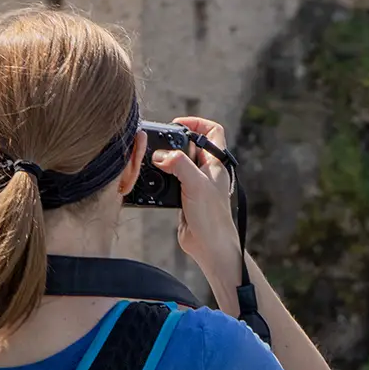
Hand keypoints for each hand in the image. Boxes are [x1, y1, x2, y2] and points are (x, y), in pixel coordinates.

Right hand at [157, 116, 241, 291]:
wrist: (209, 246)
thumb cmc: (211, 216)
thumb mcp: (196, 184)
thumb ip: (180, 165)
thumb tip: (161, 155)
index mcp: (216, 163)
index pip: (212, 131)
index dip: (197, 122)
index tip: (178, 125)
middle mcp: (207, 171)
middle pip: (191, 144)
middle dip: (175, 141)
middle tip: (159, 142)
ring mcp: (195, 183)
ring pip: (179, 162)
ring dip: (166, 159)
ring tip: (153, 160)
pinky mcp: (184, 197)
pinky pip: (171, 180)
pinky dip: (161, 176)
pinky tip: (153, 180)